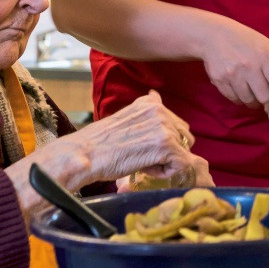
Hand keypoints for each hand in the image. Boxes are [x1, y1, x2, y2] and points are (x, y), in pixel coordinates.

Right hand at [60, 91, 211, 188]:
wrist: (85, 154)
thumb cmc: (101, 142)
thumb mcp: (126, 116)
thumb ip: (145, 109)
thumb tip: (156, 95)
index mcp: (151, 103)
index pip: (175, 124)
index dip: (162, 141)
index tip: (142, 147)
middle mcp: (161, 110)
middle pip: (183, 137)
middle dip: (168, 150)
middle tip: (143, 156)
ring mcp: (165, 127)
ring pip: (182, 151)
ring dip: (165, 161)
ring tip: (142, 162)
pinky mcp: (166, 145)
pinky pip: (181, 164)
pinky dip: (166, 172)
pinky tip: (146, 169)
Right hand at [197, 19, 268, 108]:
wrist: (214, 35)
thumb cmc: (244, 40)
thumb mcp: (266, 45)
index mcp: (265, 57)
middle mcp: (249, 67)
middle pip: (264, 97)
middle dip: (267, 100)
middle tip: (265, 96)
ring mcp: (233, 75)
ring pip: (248, 101)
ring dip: (252, 100)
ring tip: (251, 92)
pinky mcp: (220, 80)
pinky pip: (234, 99)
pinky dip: (239, 98)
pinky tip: (240, 90)